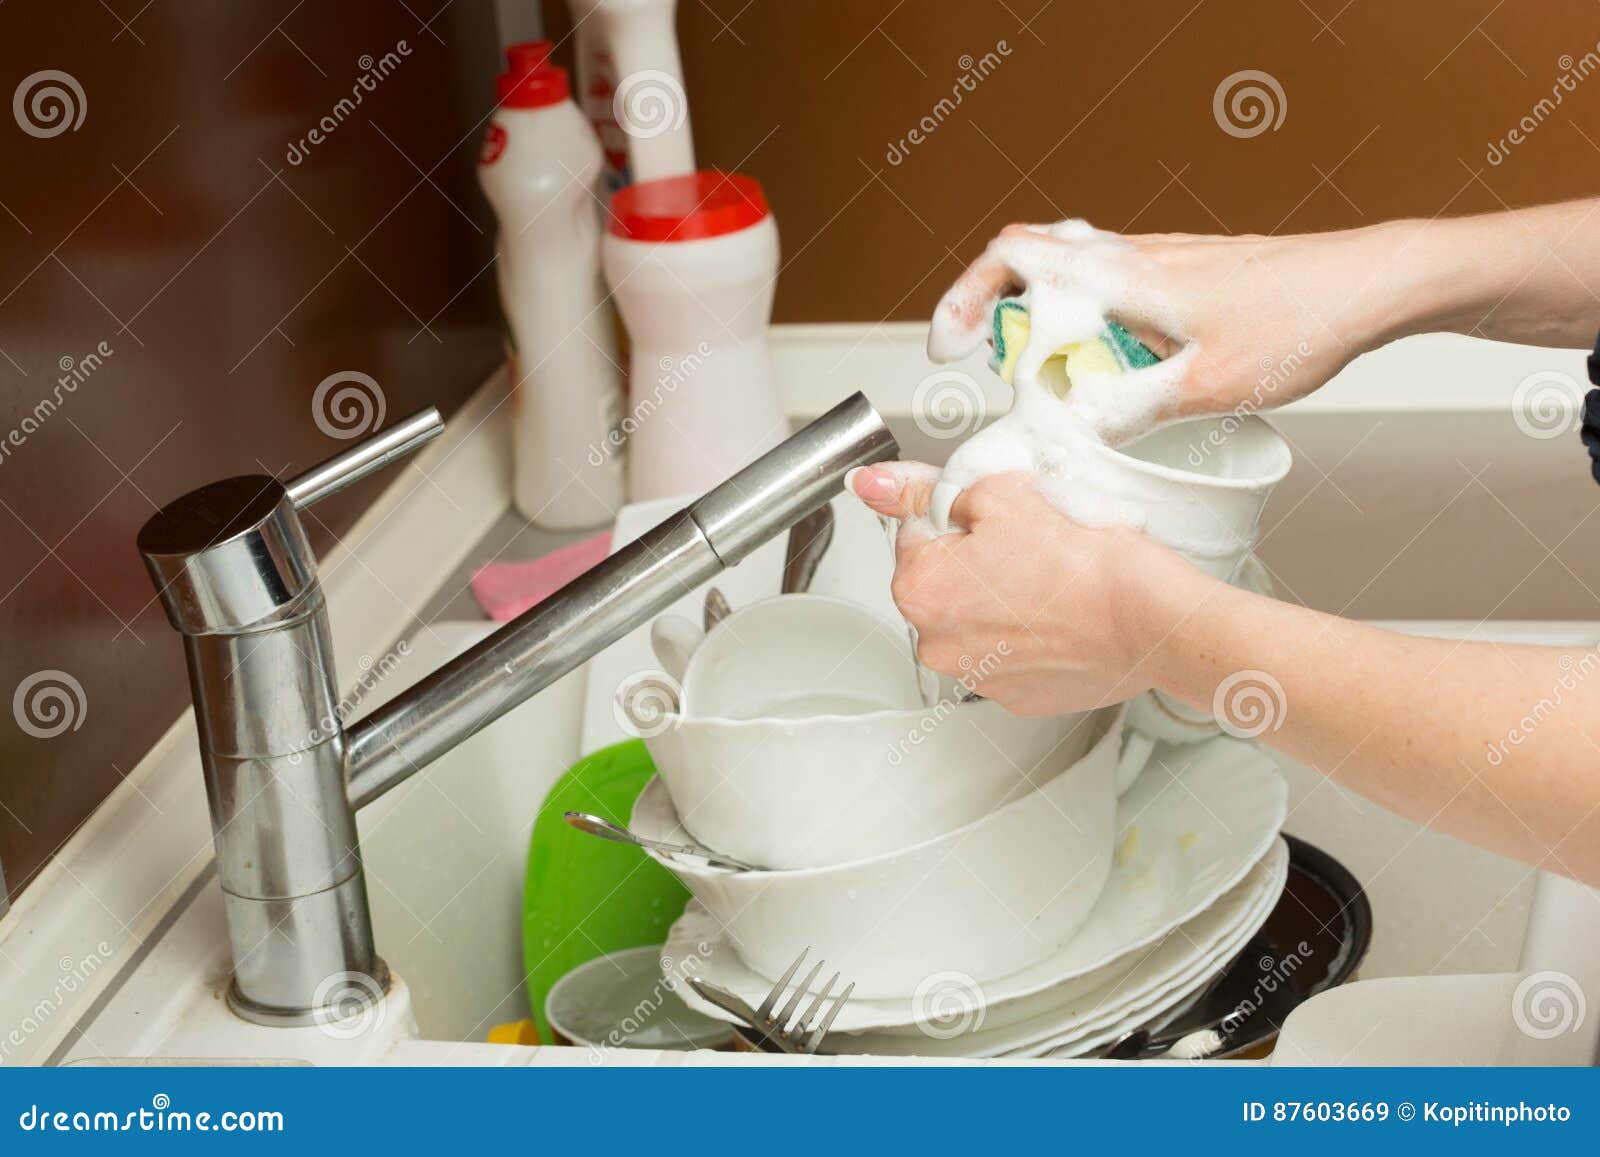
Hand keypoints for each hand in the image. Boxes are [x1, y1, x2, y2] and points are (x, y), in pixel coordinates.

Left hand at [849, 462, 1214, 715]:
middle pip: (943, 583)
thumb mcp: (998, 494)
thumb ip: (926, 490)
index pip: (916, 534)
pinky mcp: (1018, 697)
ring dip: (1001, 602)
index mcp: (919, 589)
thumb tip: (872, 484)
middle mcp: (936, 644)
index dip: (959, 517)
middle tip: (1029, 548)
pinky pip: (1009, 656)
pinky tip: (1061, 617)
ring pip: (977, 621)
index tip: (994, 518)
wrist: (1149, 619)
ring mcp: (977, 677)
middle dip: (975, 563)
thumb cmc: (1084, 561)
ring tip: (1050, 584)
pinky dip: (1029, 637)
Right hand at [928, 220, 1421, 426]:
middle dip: (1000, 314)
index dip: (965, 298)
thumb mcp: (1211, 386)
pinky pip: (1116, 290)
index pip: (1014, 257)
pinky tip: (1121, 369)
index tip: (948, 347)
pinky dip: (1093, 326)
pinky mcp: (1188, 274)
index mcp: (1126, 276)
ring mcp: (1163, 260)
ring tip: (1057, 380)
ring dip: (1049, 325)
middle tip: (998, 368)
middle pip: (1034, 261)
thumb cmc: (1303, 321)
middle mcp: (1137, 257)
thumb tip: (1066, 433)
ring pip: (1075, 276)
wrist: (1374, 284)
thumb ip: (1130, 411)